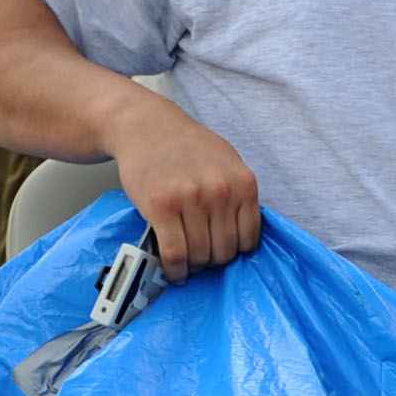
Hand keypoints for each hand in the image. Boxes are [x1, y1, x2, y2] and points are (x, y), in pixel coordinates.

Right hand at [109, 101, 261, 282]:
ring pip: (200, 256)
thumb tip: (243, 238)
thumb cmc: (186, 146)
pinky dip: (175, 270)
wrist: (146, 126)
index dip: (234, 253)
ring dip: (192, 267)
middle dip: (212, 261)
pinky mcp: (161, 206)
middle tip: (200, 259)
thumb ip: (238, 196)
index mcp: (244, 183)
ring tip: (185, 263)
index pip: (248, 240)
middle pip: (224, 252)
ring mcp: (190, 199)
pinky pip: (175, 253)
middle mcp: (220, 192)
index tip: (221, 253)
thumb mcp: (227, 163)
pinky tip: (172, 270)